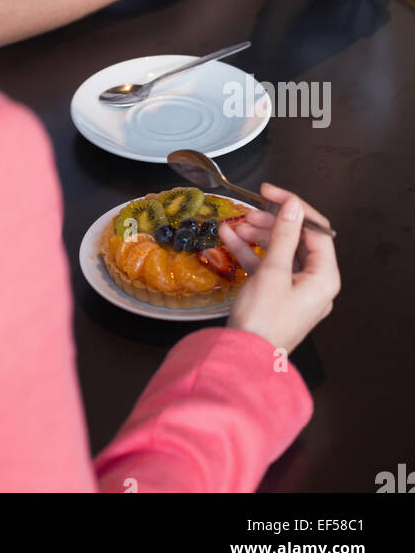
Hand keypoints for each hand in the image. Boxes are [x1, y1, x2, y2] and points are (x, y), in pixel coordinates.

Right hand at [224, 182, 340, 353]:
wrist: (242, 359)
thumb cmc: (262, 322)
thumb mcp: (273, 272)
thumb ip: (285, 235)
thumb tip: (294, 206)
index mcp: (324, 278)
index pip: (315, 230)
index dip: (293, 207)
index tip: (270, 193)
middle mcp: (315, 284)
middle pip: (296, 239)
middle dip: (270, 223)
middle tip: (249, 212)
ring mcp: (296, 291)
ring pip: (279, 251)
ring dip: (256, 236)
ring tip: (234, 225)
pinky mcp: (277, 296)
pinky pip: (267, 266)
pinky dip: (250, 252)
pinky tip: (229, 239)